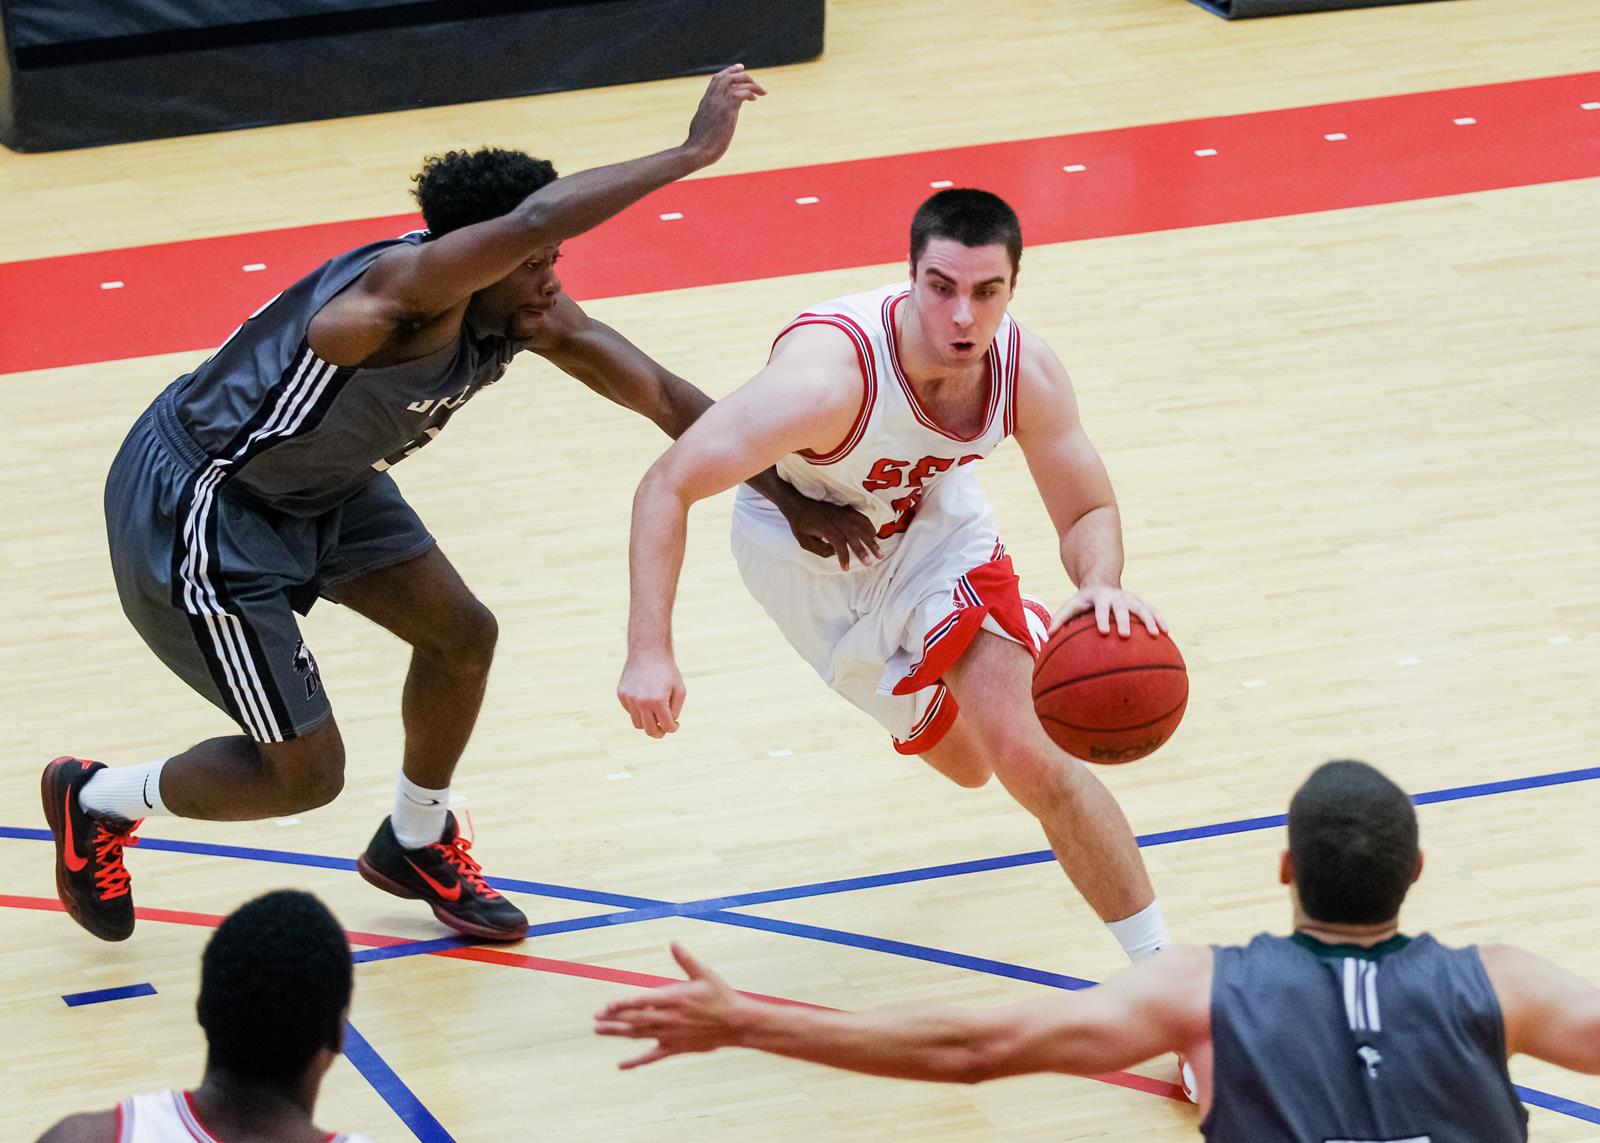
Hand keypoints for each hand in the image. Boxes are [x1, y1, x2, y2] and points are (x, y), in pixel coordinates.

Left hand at [594, 943, 743, 1067]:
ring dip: (618, 1033)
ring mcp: (671, 1035)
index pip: (641, 1002)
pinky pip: (652, 1057)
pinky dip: (635, 1061)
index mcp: (673, 998)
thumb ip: (685, 960)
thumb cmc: (721, 996)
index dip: (622, 1005)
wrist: (737, 1024)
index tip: (605, 1007)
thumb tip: (673, 942)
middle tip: (595, 1020)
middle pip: (635, 1020)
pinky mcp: (676, 1048)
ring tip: (600, 1031)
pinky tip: (621, 1065)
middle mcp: (668, 1018)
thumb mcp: (704, 974)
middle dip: (613, 1019)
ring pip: (638, 1035)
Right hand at [618, 650, 685, 737]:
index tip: (675, 724)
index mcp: (658, 701)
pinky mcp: (621, 694)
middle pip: (649, 730)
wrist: (648, 651)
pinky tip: (645, 700)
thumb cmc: (667, 671)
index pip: (666, 726)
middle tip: (663, 729)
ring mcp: (629, 698)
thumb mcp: (680, 690)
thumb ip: (675, 710)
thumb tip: (666, 725)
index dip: (673, 728)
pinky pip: (630, 710)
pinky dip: (638, 711)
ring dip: (647, 723)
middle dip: (658, 733)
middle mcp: (641, 702)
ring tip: (655, 715)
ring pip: (637, 723)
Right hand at [682, 64, 766, 167]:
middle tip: (755, 83)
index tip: (740, 69)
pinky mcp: (727, 110)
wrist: (697, 151)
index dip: (729, 72)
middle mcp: (712, 98)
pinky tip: (754, 99)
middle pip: (727, 76)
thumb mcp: (702, 127)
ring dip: (751, 83)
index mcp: (706, 101)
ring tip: (761, 92)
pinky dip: (750, 92)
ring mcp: (719, 103)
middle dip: (743, 75)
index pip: (717, 79)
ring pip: (735, 80)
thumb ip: (709, 120)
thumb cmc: (699, 146)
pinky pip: (741, 92)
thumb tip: (712, 125)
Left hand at [780, 496, 881, 569]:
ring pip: (861, 526)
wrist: (799, 504)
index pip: (838, 542)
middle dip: (864, 549)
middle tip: (871, 563)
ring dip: (871, 539)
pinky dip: (870, 527)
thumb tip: (835, 553)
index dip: (844, 556)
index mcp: (825, 526)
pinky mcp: (846, 510)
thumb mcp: (804, 541)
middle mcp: (836, 519)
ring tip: (879, 552)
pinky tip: (875, 536)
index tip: (846, 568)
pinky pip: (862, 517)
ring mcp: (842, 513)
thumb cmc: (801, 524)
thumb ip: (819, 550)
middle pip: (854, 534)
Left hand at [1051, 584, 1165, 637]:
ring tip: (1157, 634)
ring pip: (1142, 608)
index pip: (1100, 609)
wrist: (1101, 581)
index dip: (1101, 619)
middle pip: (1122, 608)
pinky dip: (1159, 619)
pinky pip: (1152, 610)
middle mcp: (1117, 597)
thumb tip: (1047, 636)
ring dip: (1150, 620)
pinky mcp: (1140, 602)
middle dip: (1124, 621)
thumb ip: (1060, 619)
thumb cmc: (1084, 600)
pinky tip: (1167, 633)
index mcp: (1099, 598)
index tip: (1102, 632)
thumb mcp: (1071, 605)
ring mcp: (1130, 599)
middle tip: (1126, 635)